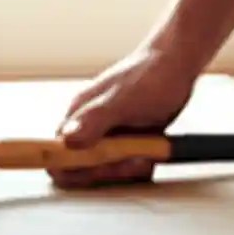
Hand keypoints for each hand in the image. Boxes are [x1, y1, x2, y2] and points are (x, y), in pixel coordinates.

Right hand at [50, 44, 200, 188]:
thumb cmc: (151, 75)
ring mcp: (109, 136)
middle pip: (82, 169)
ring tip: (145, 155)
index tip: (99, 168)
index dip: (71, 168)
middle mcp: (88, 128)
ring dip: (126, 171)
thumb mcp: (123, 100)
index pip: (56, 154)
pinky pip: (126, 166)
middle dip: (107, 171)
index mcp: (78, 116)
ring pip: (106, 171)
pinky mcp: (127, 141)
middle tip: (132, 159)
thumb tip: (67, 139)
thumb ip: (94, 119)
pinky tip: (152, 153)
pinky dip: (139, 167)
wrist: (177, 63)